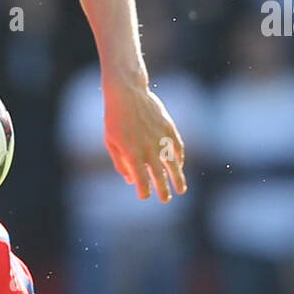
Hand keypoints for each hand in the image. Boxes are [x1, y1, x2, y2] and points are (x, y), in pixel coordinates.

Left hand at [103, 82, 186, 201]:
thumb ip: (120, 163)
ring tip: (181, 189)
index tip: (145, 196)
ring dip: (178, 178)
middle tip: (166, 200)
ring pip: (173, 164)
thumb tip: (131, 180)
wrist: (127, 93)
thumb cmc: (115, 119)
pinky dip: (179, 158)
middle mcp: (148, 148)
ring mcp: (160, 138)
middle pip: (159, 175)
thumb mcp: (111, 142)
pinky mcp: (169, 128)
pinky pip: (177, 147)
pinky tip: (179, 165)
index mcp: (132, 153)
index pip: (141, 180)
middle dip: (163, 190)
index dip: (144, 191)